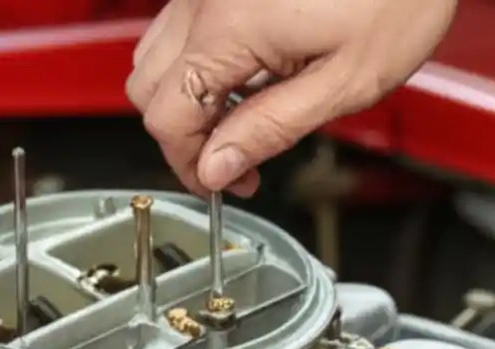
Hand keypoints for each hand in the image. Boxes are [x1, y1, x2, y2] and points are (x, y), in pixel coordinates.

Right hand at [126, 0, 456, 195]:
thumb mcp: (345, 84)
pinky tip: (246, 78)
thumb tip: (217, 168)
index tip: (227, 184)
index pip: (168, 118)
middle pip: (148, 88)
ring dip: (185, 98)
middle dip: (183, 135)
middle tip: (234, 160)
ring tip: (243, 120)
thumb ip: (271, 129)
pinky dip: (198, 64)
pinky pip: (183, 27)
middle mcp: (206, 0)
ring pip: (157, 56)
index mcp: (231, 29)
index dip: (191, 165)